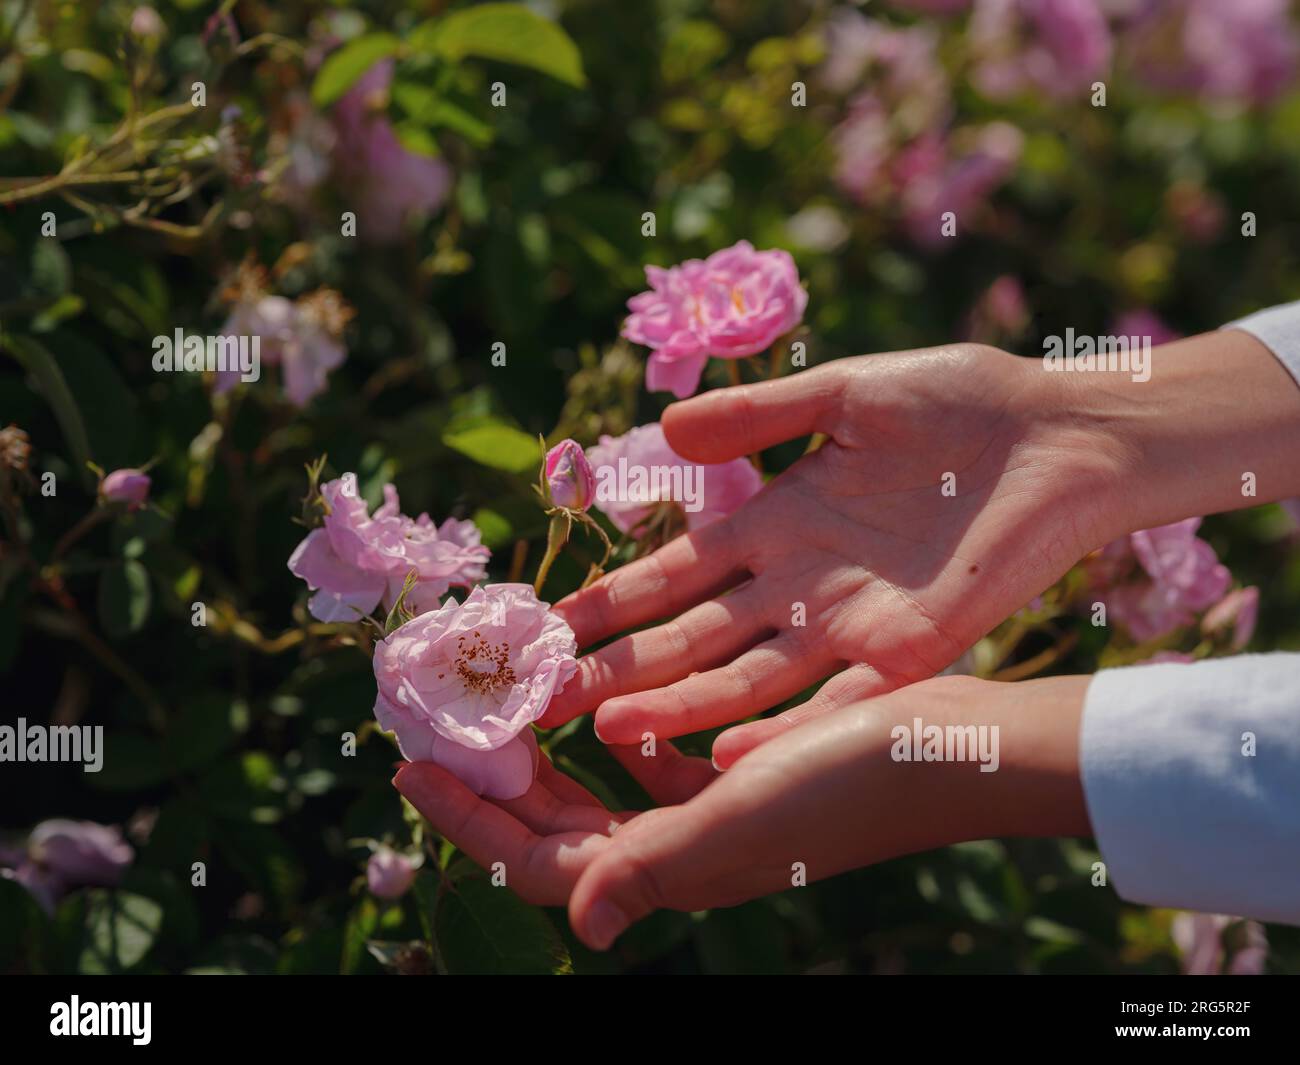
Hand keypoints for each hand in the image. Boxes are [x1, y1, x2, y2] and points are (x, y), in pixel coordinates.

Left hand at [397, 674, 1091, 950]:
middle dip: (495, 786)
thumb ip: (659, 863)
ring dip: (549, 756)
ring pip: (601, 791)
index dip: (473, 822)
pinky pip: (658, 760)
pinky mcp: (745, 773)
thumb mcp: (751, 819)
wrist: (951, 748)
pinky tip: (608, 695)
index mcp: (675, 866)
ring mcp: (714, 811)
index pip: (545, 861)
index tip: (412, 767)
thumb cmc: (852, 781)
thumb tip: (583, 927)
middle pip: (560, 828)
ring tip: (504, 705)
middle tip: (440, 729)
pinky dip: (621, 733)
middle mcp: (685, 846)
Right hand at [542, 344, 1123, 766]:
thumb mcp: (842, 395)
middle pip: (692, 635)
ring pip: (747, 677)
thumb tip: (664, 434)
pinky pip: (840, 700)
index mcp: (777, 523)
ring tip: (611, 728)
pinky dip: (789, 728)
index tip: (547, 625)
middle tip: (544, 699)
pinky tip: (729, 753)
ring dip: (681, 704)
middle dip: (619, 664)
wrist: (1059, 432)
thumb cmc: (954, 401)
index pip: (674, 573)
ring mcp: (850, 622)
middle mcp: (799, 584)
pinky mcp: (910, 649)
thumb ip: (758, 415)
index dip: (612, 598)